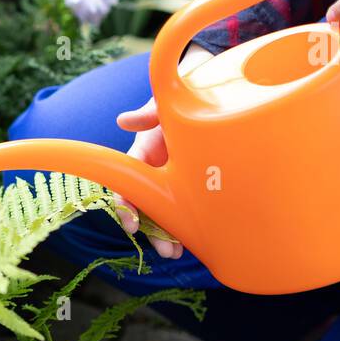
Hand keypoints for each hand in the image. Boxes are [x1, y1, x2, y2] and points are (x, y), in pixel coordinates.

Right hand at [111, 43, 213, 258]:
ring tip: (178, 253)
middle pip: (147, 207)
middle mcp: (157, 170)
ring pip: (167, 212)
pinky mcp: (197, 182)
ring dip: (169, 234)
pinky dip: (190, 225)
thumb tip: (124, 121)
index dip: (124, 205)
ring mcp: (176, 178)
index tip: (130, 224)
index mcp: (144, 154)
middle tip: (167, 250)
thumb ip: (149, 113)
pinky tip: (199, 240)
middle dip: (153, 231)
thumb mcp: (167, 101)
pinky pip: (189, 207)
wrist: (215, 87)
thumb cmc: (184, 92)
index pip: (127, 184)